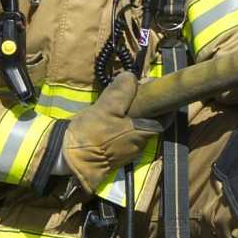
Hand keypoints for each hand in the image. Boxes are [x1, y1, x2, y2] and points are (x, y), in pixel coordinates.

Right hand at [59, 73, 161, 188]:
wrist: (72, 161)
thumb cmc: (92, 135)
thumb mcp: (107, 107)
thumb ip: (121, 91)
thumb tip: (131, 77)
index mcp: (143, 132)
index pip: (165, 117)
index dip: (162, 101)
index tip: (154, 88)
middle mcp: (140, 144)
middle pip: (150, 121)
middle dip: (145, 106)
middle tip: (133, 90)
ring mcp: (127, 151)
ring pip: (136, 128)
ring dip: (131, 115)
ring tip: (118, 101)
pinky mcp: (115, 154)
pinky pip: (124, 135)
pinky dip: (121, 124)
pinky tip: (109, 116)